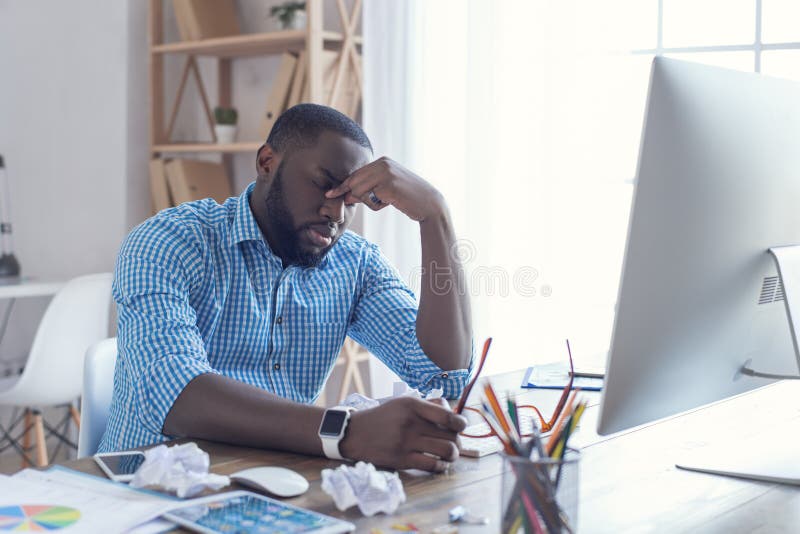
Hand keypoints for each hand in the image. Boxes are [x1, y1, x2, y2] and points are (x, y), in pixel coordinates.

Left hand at [326, 157, 444, 221]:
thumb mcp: (385, 191)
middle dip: (354, 196)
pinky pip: (368, 199)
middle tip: (369, 203)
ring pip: (358, 190)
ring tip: (386, 201)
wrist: (429, 204)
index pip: (356, 174)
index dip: (344, 186)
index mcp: (382, 161)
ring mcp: (385, 172)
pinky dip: (376, 206)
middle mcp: (382, 163)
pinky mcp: (387, 184)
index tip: (331, 193)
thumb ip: (366, 190)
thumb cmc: (407, 198)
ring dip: (369, 202)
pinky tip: (391, 203)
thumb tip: (346, 195)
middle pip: (354, 181)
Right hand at [339, 396, 466, 471]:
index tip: (461, 427)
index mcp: (413, 405)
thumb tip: (452, 413)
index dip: (461, 423)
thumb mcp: (402, 403)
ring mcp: (406, 442)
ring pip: (446, 450)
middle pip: (450, 435)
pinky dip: (441, 466)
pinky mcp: (402, 459)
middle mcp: (411, 423)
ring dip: (453, 455)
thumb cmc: (383, 418)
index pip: (448, 416)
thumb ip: (427, 406)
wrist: (355, 433)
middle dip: (458, 441)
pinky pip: (432, 465)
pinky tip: (438, 464)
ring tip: (449, 454)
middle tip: (455, 443)